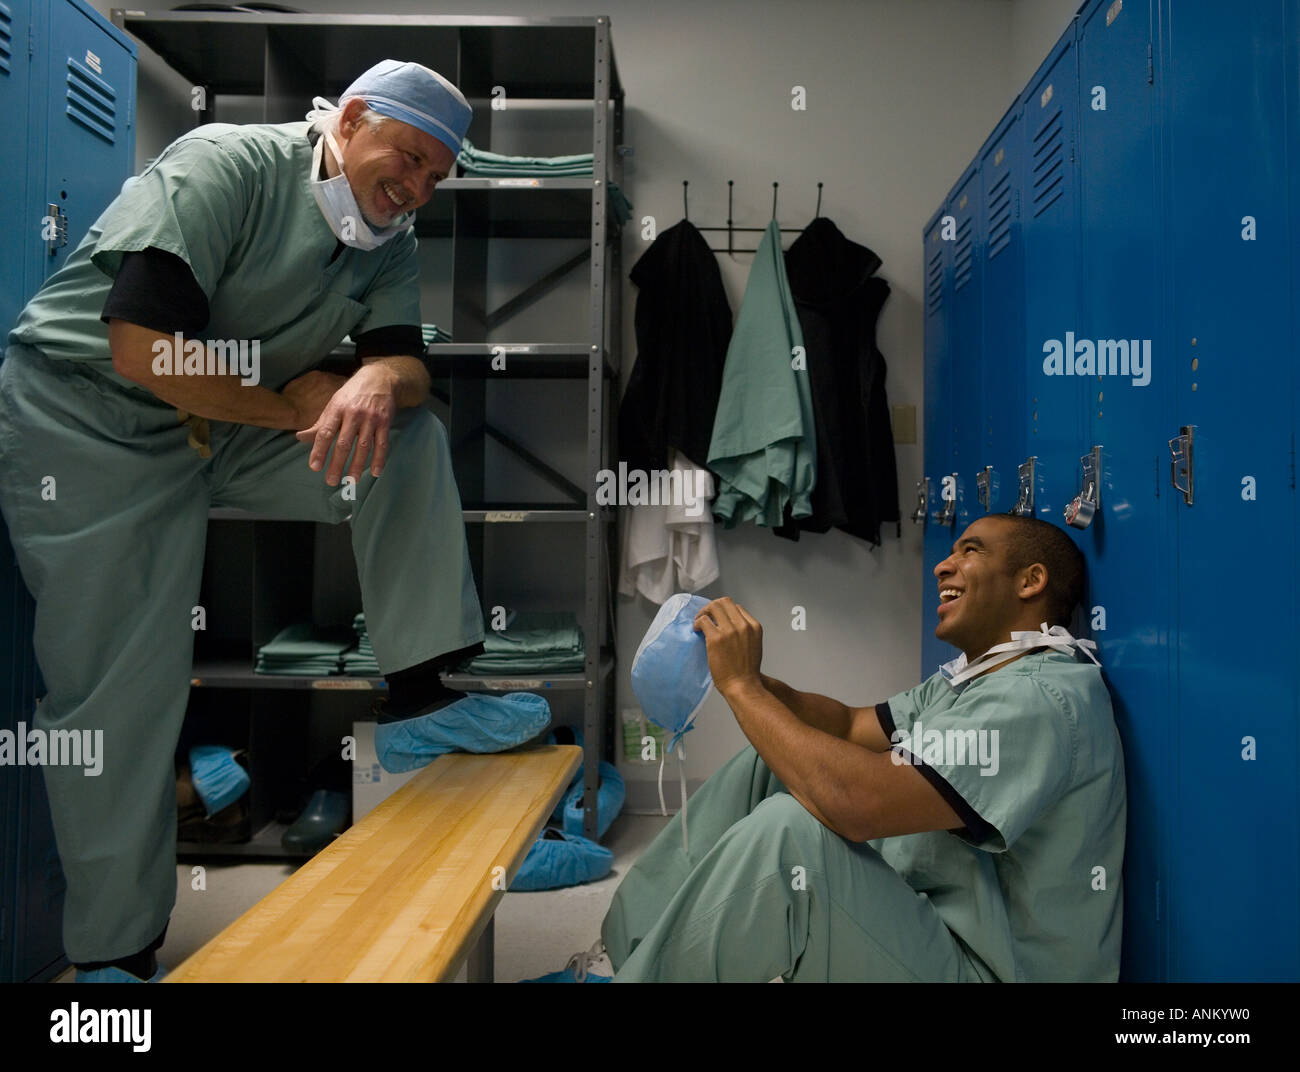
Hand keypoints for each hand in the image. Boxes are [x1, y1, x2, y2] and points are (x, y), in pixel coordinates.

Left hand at [293, 365, 398, 485]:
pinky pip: (382, 444)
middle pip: (344, 442)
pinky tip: (376, 472)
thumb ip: (320, 424)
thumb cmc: (352, 394)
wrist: (380, 378)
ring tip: (351, 480)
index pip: (326, 432)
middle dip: (337, 463)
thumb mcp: (334, 404)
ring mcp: (371, 418)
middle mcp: (353, 413)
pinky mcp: (385, 422)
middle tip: (331, 481)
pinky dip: (379, 459)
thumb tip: (301, 437)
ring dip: (357, 465)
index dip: (319, 450)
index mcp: (337, 408)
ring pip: (363, 446)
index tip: (315, 467)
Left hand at [693, 597, 763, 696]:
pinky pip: (703, 620)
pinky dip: (697, 622)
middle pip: (724, 602)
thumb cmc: (746, 671)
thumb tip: (728, 624)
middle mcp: (743, 626)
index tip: (716, 619)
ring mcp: (730, 631)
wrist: (743, 686)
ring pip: (713, 607)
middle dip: (712, 607)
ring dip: (703, 612)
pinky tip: (696, 630)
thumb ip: (744, 633)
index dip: (724, 611)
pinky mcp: (716, 638)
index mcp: (754, 627)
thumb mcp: (753, 645)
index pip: (737, 607)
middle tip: (705, 616)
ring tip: (699, 622)